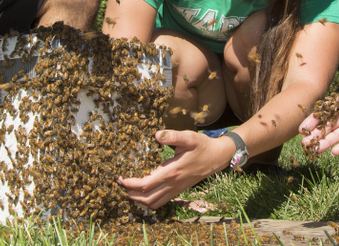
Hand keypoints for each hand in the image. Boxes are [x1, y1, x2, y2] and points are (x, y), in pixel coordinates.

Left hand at [117, 130, 234, 208]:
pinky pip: (162, 201)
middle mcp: (173, 184)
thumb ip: (173, 136)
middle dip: (131, 194)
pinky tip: (145, 192)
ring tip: (130, 191)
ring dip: (140, 200)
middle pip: (147, 198)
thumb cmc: (202, 146)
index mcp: (172, 172)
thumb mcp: (189, 137)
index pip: (146, 185)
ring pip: (155, 203)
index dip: (131, 184)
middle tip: (120, 185)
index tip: (120, 179)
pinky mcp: (179, 190)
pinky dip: (151, 201)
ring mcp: (176, 189)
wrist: (217, 158)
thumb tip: (157, 135)